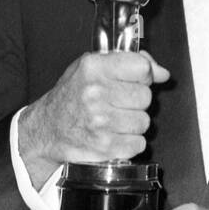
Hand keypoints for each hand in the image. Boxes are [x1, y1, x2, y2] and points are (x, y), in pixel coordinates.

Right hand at [18, 51, 169, 187]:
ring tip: (114, 121)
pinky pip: (139, 144)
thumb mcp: (92, 68)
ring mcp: (100, 122)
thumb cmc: (72, 97)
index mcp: (93, 68)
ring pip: (144, 122)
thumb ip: (129, 63)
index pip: (141, 67)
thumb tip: (162, 73)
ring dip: (133, 124)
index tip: (135, 80)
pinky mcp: (105, 146)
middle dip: (136, 102)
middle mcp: (95, 93)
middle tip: (118, 104)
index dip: (143, 75)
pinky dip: (130, 143)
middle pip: (145, 96)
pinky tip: (114, 136)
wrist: (46, 130)